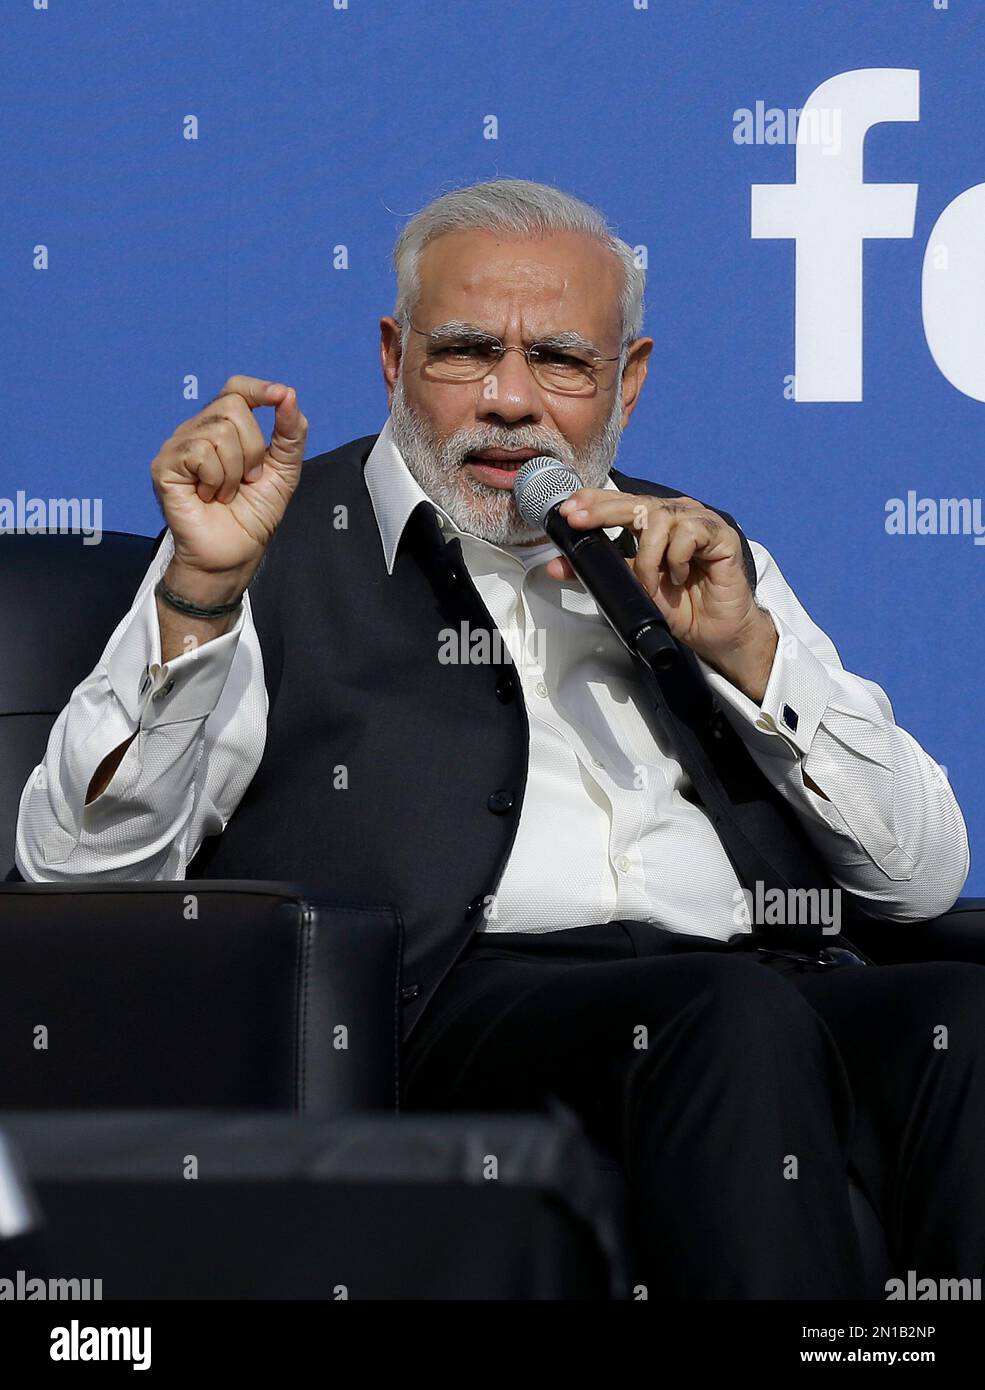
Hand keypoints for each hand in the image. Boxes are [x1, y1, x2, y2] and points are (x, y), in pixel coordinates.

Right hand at [151, 375, 307, 586]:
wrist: (235, 554)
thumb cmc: (253, 514)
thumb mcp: (283, 470)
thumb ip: (290, 432)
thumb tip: (289, 394)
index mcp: (224, 428)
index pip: (236, 389)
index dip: (258, 388)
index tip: (280, 396)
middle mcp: (198, 431)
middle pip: (233, 406)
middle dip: (253, 448)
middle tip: (247, 480)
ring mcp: (178, 447)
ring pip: (219, 432)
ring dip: (235, 471)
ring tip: (226, 492)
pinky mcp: (164, 466)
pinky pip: (200, 453)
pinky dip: (216, 479)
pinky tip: (209, 496)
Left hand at [547, 488, 777, 699]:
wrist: (714, 632)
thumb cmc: (678, 606)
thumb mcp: (629, 587)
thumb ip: (596, 572)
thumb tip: (557, 564)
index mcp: (654, 521)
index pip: (620, 501)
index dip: (594, 501)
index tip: (567, 511)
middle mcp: (676, 515)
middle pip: (637, 501)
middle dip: (604, 511)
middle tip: (580, 522)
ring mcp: (700, 521)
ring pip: (661, 519)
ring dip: (647, 557)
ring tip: (650, 584)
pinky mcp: (721, 535)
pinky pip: (690, 533)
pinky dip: (677, 558)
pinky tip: (679, 577)